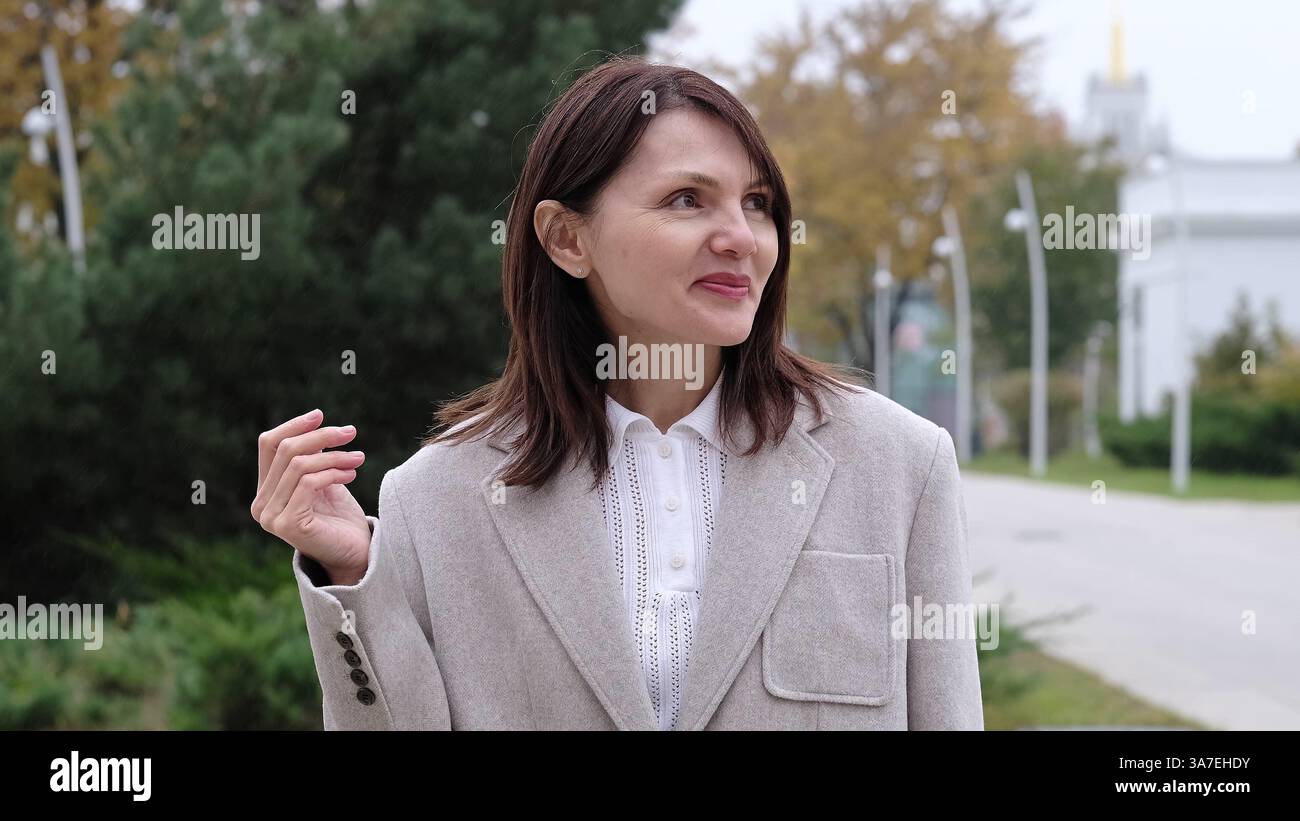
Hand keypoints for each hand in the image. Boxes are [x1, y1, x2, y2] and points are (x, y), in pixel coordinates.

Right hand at [251, 408, 370, 581]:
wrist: (356, 553)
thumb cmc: (340, 516)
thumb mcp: (324, 477)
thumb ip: (312, 455)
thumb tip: (315, 420)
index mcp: (265, 491)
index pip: (269, 445)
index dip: (293, 425)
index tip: (320, 415)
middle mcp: (261, 505)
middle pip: (286, 451)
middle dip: (321, 436)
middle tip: (351, 432)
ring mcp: (271, 517)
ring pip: (300, 465)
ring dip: (334, 456)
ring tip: (358, 459)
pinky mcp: (288, 524)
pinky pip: (309, 483)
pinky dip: (333, 473)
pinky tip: (352, 475)